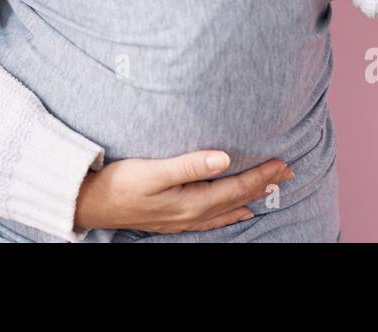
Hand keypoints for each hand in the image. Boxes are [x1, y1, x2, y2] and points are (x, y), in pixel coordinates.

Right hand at [74, 151, 294, 233]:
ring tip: (270, 190)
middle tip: (288, 172)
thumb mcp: (153, 171)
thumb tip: (225, 158)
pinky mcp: (173, 219)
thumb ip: (190, 165)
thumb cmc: (118, 183)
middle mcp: (191, 215)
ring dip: (251, 198)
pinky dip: (230, 213)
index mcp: (190, 202)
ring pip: (227, 210)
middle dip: (263, 185)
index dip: (261, 175)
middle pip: (236, 199)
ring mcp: (182, 220)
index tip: (282, 163)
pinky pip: (213, 218)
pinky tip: (236, 212)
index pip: (235, 187)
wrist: (89, 203)